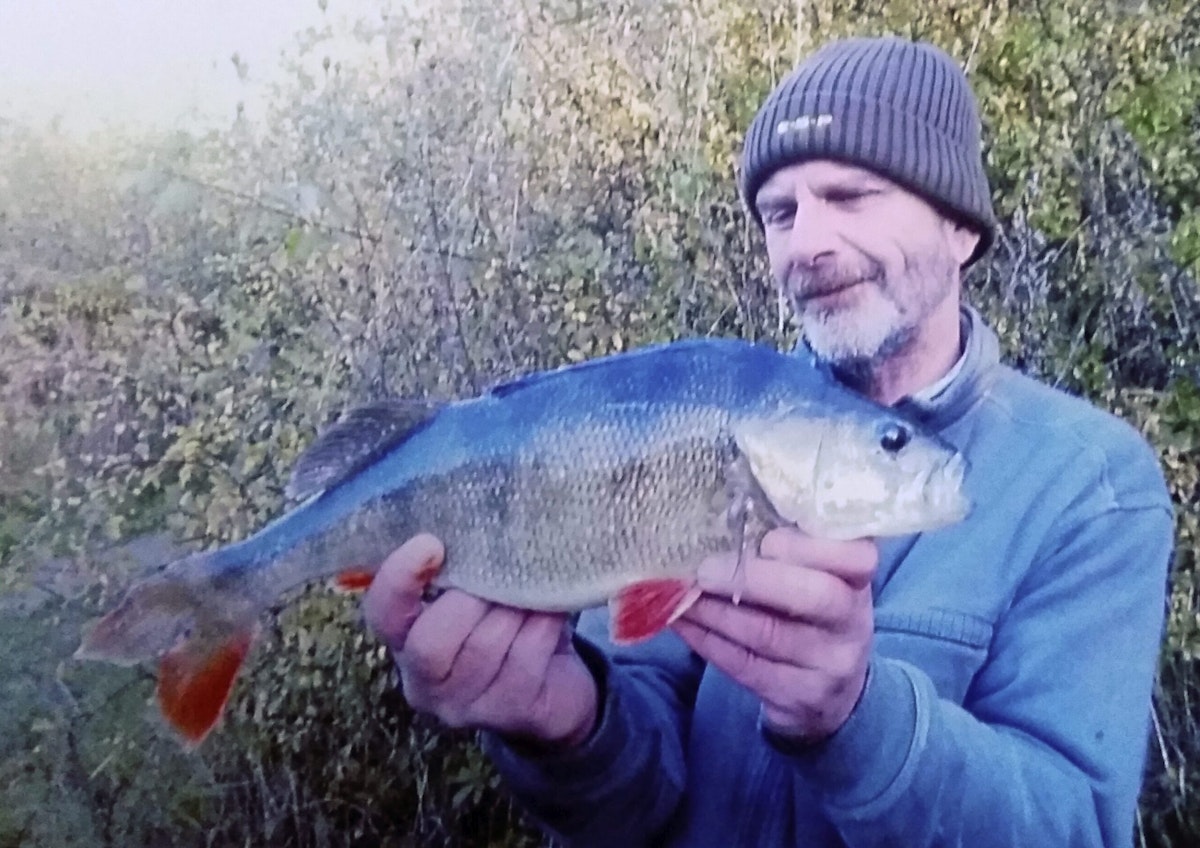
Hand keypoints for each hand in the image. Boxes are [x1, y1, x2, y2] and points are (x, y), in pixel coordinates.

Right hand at [361, 534, 598, 748]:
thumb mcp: (478, 589)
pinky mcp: (510, 713)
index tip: (429, 544)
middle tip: (505, 571)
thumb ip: (465, 561)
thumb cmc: (506, 619)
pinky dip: (544, 624)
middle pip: (431, 642)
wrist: (555, 684)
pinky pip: (527, 657)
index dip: (398, 580)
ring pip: (485, 647)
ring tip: (536, 586)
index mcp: (404, 638)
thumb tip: (482, 507)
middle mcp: (423, 679)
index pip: (381, 613)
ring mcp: (465, 705)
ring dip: (517, 606)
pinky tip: (554, 612)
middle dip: (472, 599)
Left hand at [672, 527, 876, 742]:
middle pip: (815, 596)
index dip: (807, 546)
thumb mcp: (820, 577)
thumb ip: (791, 549)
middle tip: (705, 568)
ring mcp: (830, 665)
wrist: (833, 692)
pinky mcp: (798, 697)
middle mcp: (852, 622)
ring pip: (768, 634)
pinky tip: (681, 622)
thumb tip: (725, 516)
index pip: (856, 556)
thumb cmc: (813, 613)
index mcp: (859, 580)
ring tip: (680, 591)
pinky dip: (706, 640)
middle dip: (753, 578)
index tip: (766, 540)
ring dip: (714, 610)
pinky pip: (745, 666)